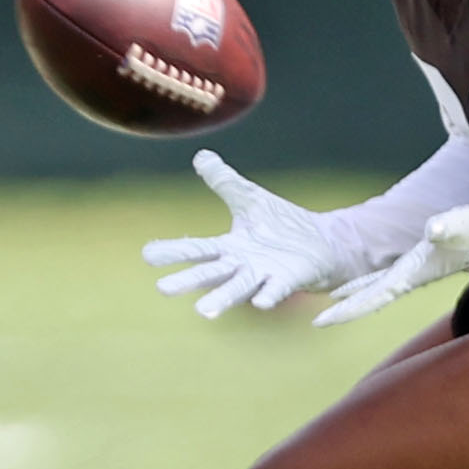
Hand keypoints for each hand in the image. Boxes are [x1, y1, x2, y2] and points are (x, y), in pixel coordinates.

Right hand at [143, 150, 353, 319]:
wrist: (322, 245)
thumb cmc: (282, 226)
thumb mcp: (250, 198)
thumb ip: (224, 181)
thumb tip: (201, 156)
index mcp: (230, 247)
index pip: (197, 249)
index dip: (174, 251)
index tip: (147, 255)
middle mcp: (243, 265)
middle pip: (211, 273)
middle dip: (188, 280)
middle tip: (162, 289)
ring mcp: (265, 275)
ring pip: (239, 288)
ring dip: (221, 299)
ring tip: (202, 312)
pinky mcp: (289, 280)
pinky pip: (276, 290)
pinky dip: (268, 295)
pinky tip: (260, 302)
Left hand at [312, 205, 468, 327]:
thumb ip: (452, 226)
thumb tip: (433, 228)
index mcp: (416, 271)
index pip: (377, 295)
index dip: (350, 308)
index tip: (324, 320)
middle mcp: (414, 275)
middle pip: (372, 297)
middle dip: (346, 309)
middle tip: (319, 321)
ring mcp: (418, 270)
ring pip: (379, 287)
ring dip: (356, 295)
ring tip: (332, 300)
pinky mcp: (423, 263)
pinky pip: (389, 277)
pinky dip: (370, 281)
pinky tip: (361, 281)